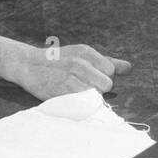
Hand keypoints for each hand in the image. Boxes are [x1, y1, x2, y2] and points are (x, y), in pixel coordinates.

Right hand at [16, 42, 131, 101]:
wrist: (28, 65)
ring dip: (89, 98)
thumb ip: (107, 61)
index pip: (111, 70)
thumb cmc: (58, 61)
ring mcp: (71, 77)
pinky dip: (80, 104)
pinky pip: (83, 102)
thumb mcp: (82, 55)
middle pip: (107, 84)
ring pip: (96, 95)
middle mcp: (80, 63)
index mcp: (87, 52)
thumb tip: (129, 68)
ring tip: (76, 92)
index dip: (103, 77)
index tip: (91, 78)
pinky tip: (70, 98)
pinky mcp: (63, 91)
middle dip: (98, 89)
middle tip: (83, 87)